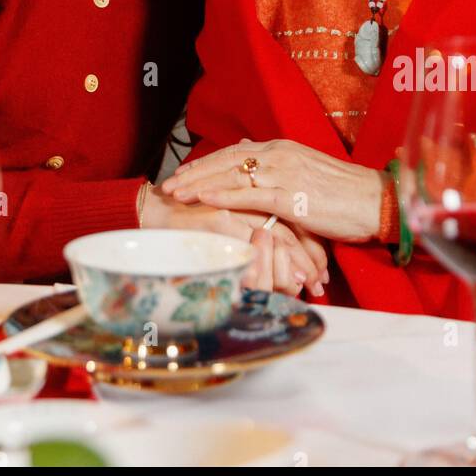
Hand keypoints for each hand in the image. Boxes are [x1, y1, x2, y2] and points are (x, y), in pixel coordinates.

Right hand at [141, 185, 327, 297]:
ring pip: (280, 235)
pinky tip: (287, 283)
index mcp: (254, 188)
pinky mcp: (222, 220)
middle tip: (323, 282)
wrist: (153, 211)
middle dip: (311, 255)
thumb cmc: (190, 217)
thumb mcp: (228, 214)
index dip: (310, 241)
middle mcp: (249, 195)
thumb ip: (250, 215)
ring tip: (312, 286)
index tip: (321, 268)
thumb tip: (274, 243)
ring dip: (298, 263)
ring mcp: (237, 206)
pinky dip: (274, 266)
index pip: (293, 214)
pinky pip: (254, 246)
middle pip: (293, 223)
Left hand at [160, 139, 385, 241]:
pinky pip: (249, 195)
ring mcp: (284, 173)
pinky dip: (222, 195)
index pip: (235, 153)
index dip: (207, 163)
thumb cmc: (345, 194)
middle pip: (226, 161)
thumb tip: (252, 166)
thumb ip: (279, 171)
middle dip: (194, 172)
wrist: (376, 200)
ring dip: (199, 184)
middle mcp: (279, 155)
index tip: (185, 172)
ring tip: (175, 193)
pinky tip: (202, 199)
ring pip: (231, 176)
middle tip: (168, 184)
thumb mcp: (307, 175)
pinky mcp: (290, 196)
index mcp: (282, 149)